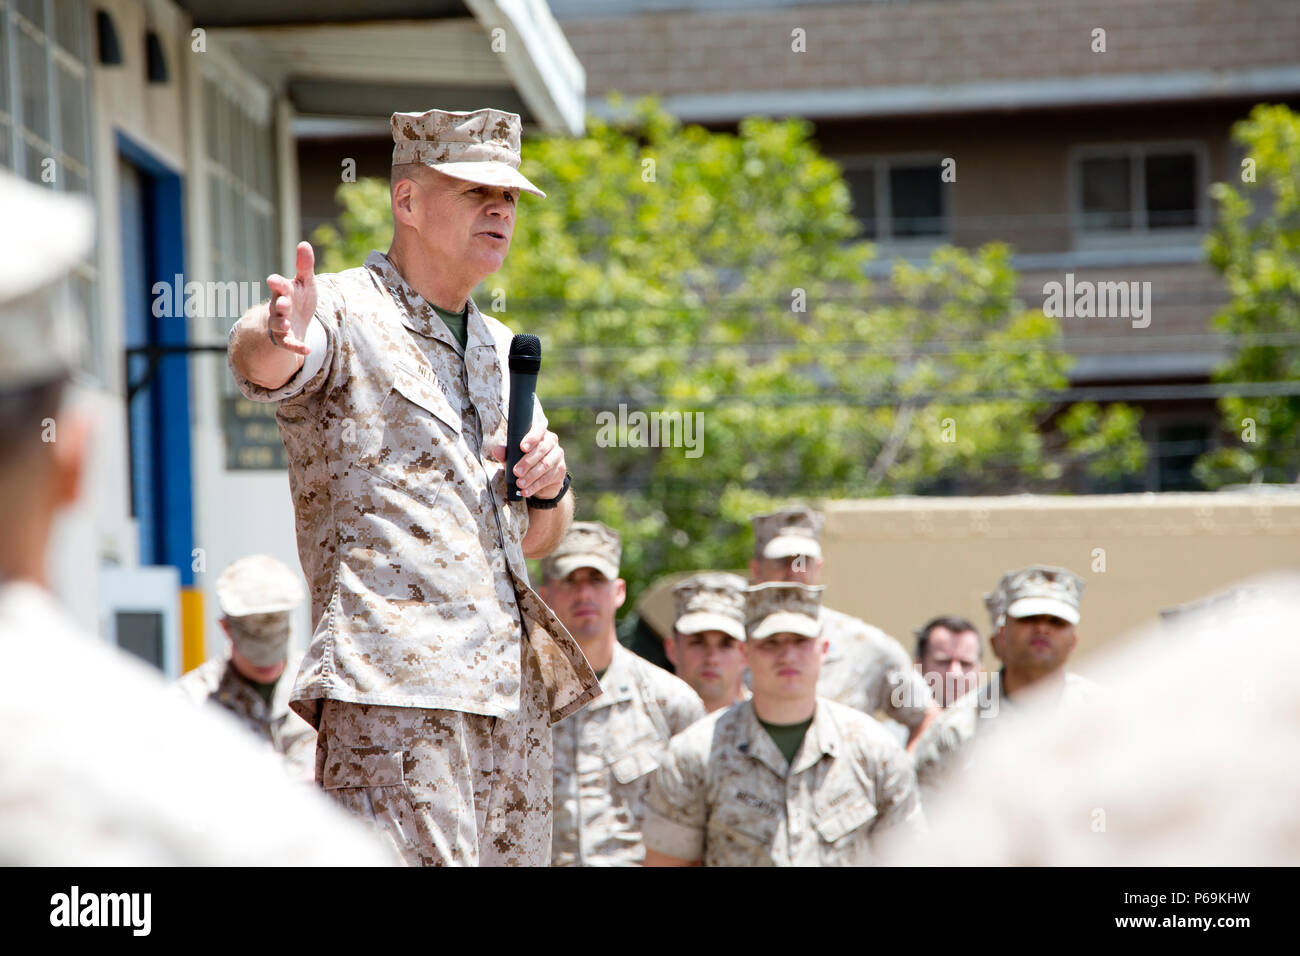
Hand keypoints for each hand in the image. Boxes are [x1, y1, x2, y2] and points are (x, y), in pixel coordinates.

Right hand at [264, 241, 316, 355]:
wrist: (296, 321)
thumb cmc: (299, 297)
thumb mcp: (305, 282)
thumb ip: (304, 266)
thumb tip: (304, 243)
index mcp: (284, 291)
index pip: (279, 285)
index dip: (277, 283)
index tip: (273, 280)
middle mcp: (279, 307)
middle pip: (277, 305)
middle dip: (280, 305)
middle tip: (284, 304)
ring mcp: (280, 324)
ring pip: (277, 324)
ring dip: (281, 324)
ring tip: (286, 325)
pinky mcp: (285, 339)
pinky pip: (288, 344)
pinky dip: (296, 347)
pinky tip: (307, 349)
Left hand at [492, 418, 565, 497]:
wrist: (540, 479)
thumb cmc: (524, 462)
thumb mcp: (513, 457)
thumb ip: (506, 453)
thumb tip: (496, 450)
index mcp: (540, 434)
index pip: (538, 430)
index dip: (531, 438)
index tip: (522, 447)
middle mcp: (551, 442)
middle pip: (542, 449)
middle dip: (527, 462)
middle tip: (516, 472)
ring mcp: (558, 456)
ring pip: (546, 465)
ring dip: (531, 476)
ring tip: (520, 484)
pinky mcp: (560, 470)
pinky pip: (548, 478)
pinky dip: (535, 486)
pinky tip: (526, 491)